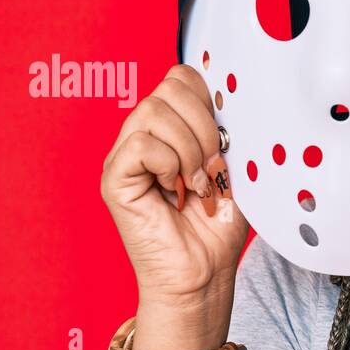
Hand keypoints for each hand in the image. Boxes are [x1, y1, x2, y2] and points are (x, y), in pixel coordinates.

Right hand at [100, 64, 248, 312]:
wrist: (205, 272)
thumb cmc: (217, 226)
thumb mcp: (234, 166)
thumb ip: (228, 128)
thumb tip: (233, 95)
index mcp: (171, 128)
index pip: (182, 77)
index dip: (209, 101)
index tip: (225, 142)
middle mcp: (144, 136)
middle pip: (168, 88)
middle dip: (204, 126)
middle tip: (214, 168)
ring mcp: (125, 156)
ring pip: (153, 111)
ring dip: (190, 149)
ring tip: (198, 184)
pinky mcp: (114, 179)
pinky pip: (140, 144)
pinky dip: (169, 165)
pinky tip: (176, 191)